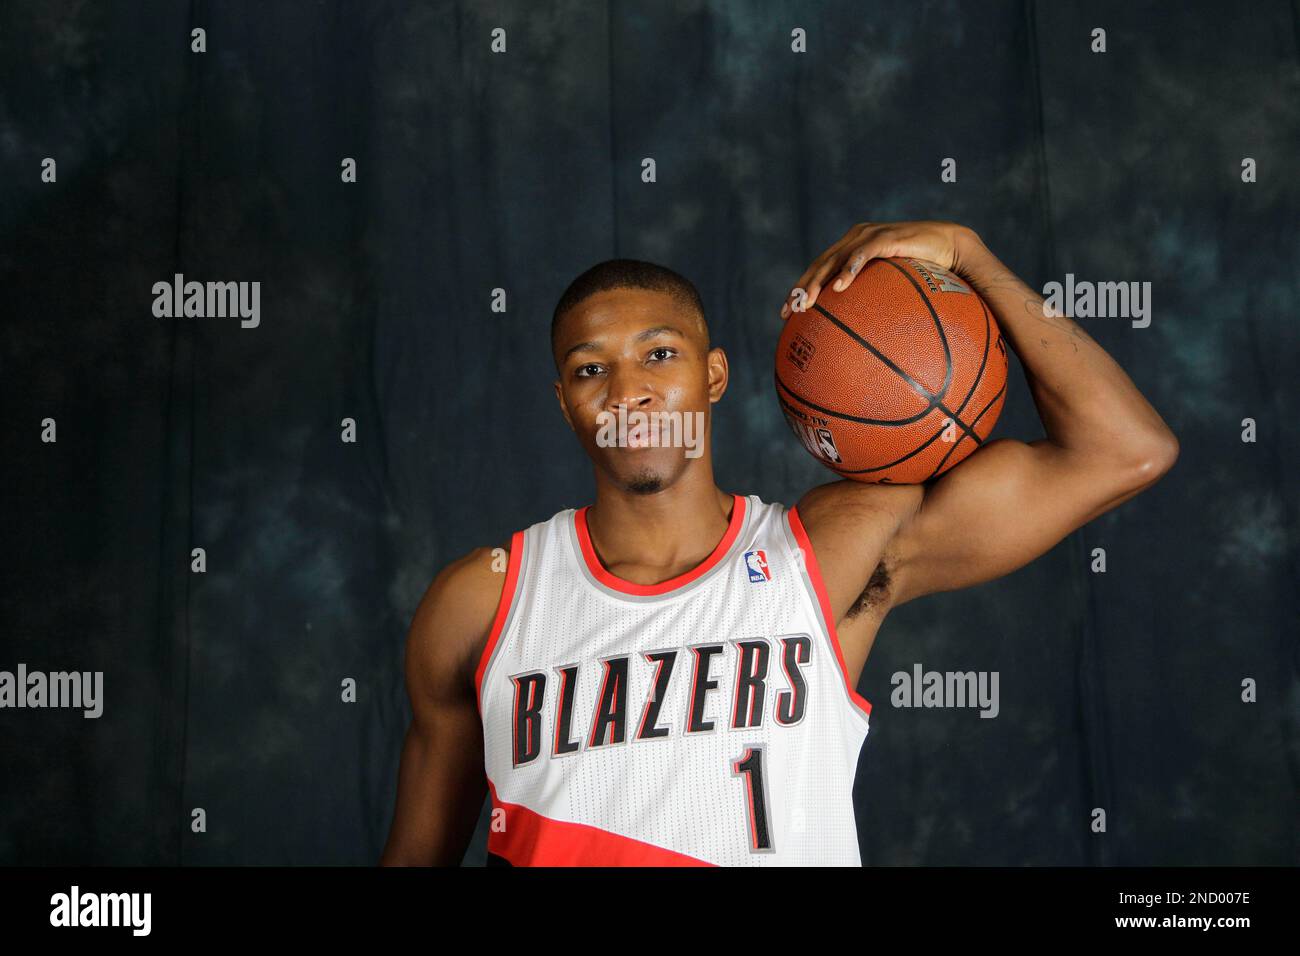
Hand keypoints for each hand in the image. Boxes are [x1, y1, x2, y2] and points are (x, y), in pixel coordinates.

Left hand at [781, 220, 979, 317]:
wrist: (952, 246)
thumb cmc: (925, 271)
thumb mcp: (894, 289)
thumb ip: (875, 304)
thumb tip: (866, 343)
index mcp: (852, 248)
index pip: (819, 269)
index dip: (800, 289)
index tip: (786, 314)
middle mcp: (856, 239)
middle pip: (820, 264)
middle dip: (802, 288)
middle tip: (789, 312)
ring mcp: (869, 235)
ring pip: (836, 259)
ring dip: (819, 281)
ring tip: (807, 303)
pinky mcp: (887, 237)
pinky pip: (864, 254)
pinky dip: (850, 268)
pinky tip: (839, 287)